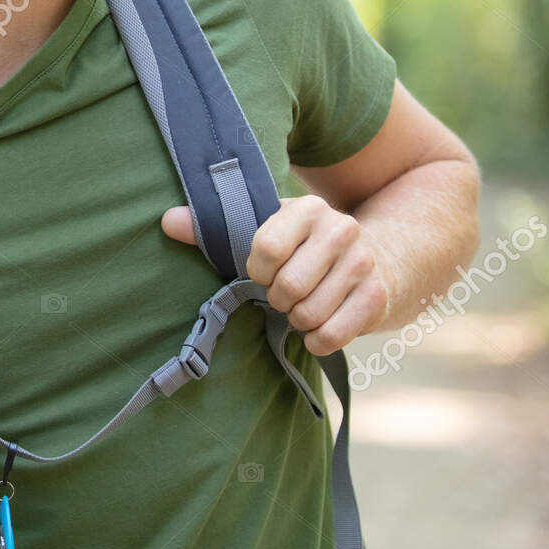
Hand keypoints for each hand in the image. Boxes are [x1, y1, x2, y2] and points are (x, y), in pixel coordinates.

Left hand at [161, 195, 388, 354]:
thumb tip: (167, 221)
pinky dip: (318, 340)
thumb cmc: (306, 249)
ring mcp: (364, 263)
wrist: (382, 257)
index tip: (261, 272)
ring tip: (302, 306)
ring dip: (298, 320)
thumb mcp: (267, 230)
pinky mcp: (378, 296)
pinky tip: (320, 324)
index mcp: (307, 208)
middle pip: (288, 287)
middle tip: (283, 295)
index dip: (256, 271)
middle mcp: (340, 229)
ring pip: (309, 314)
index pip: (266, 248)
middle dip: (278, 300)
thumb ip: (214, 228)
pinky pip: (333, 335)